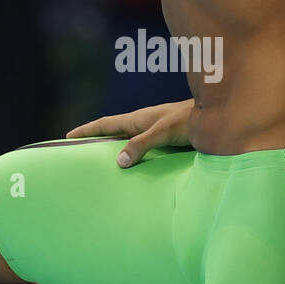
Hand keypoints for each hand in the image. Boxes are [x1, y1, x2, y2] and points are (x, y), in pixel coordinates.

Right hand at [66, 99, 195, 166]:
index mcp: (138, 118)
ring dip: (113, 148)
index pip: (105, 123)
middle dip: (95, 139)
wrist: (217, 117)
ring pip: (127, 140)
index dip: (86, 130)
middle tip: (79, 151)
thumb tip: (118, 161)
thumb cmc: (190, 120)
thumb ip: (142, 144)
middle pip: (113, 131)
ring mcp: (153, 131)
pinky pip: (140, 148)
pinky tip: (132, 166)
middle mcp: (143, 124)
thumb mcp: (163, 131)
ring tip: (101, 162)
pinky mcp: (165, 140)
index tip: (67, 137)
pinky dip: (131, 155)